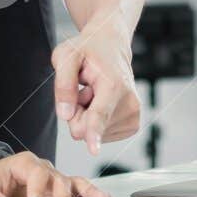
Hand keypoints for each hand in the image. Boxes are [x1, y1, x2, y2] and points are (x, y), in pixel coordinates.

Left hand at [0, 152, 109, 196]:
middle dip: (62, 194)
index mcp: (24, 163)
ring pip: (72, 182)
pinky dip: (89, 195)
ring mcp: (53, 178)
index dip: (38, 189)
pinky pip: (77, 189)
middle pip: (57, 177)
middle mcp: (43, 168)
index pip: (36, 172)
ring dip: (86, 192)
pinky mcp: (59, 189)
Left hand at [52, 21, 140, 154]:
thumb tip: (65, 114)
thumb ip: (63, 83)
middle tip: (85, 88)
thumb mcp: (67, 56)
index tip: (94, 150)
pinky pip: (100, 135)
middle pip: (84, 128)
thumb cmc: (89, 50)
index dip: (94, 132)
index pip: (99, 114)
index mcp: (114, 84)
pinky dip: (96, 119)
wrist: (112, 46)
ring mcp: (133, 115)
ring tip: (94, 91)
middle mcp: (129, 102)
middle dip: (77, 111)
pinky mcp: (132, 125)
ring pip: (92, 133)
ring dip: (87, 113)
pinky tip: (101, 100)